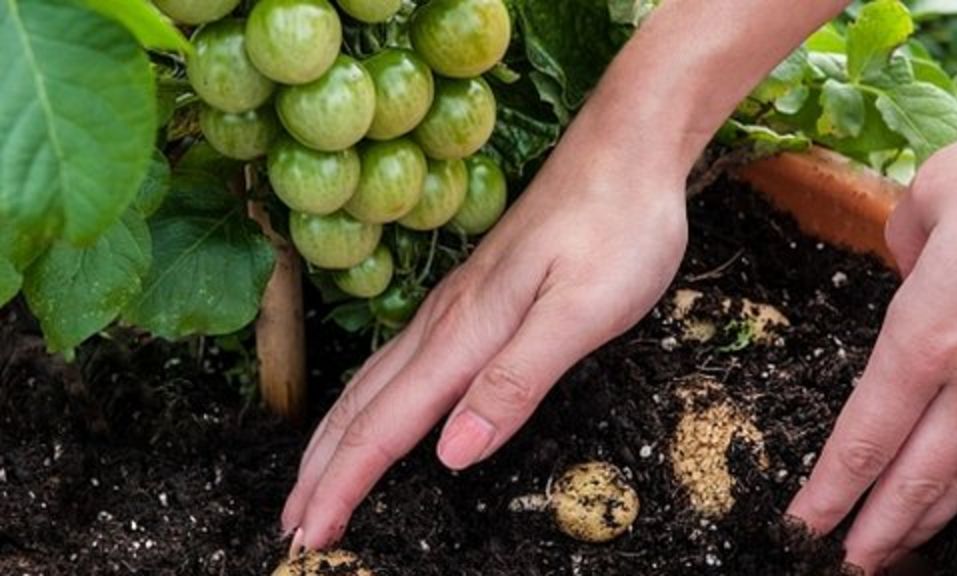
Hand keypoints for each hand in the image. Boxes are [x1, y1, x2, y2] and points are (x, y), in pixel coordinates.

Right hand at [280, 106, 694, 549]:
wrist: (625, 153)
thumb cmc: (614, 228)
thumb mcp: (579, 314)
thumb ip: (514, 383)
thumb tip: (451, 453)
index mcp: (465, 333)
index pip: (385, 426)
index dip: (343, 484)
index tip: (311, 535)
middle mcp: (446, 321)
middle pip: (363, 407)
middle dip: (322, 470)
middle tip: (294, 525)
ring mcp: (454, 306)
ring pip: (375, 382)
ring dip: (338, 437)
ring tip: (313, 479)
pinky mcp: (472, 297)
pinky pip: (400, 361)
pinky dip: (371, 401)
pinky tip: (376, 408)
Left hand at [787, 114, 956, 573]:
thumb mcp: (935, 194)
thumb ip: (908, 245)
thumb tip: (910, 268)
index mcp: (928, 336)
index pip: (866, 434)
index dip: (834, 488)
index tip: (806, 524)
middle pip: (916, 472)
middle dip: (877, 525)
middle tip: (845, 565)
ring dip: (926, 516)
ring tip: (895, 548)